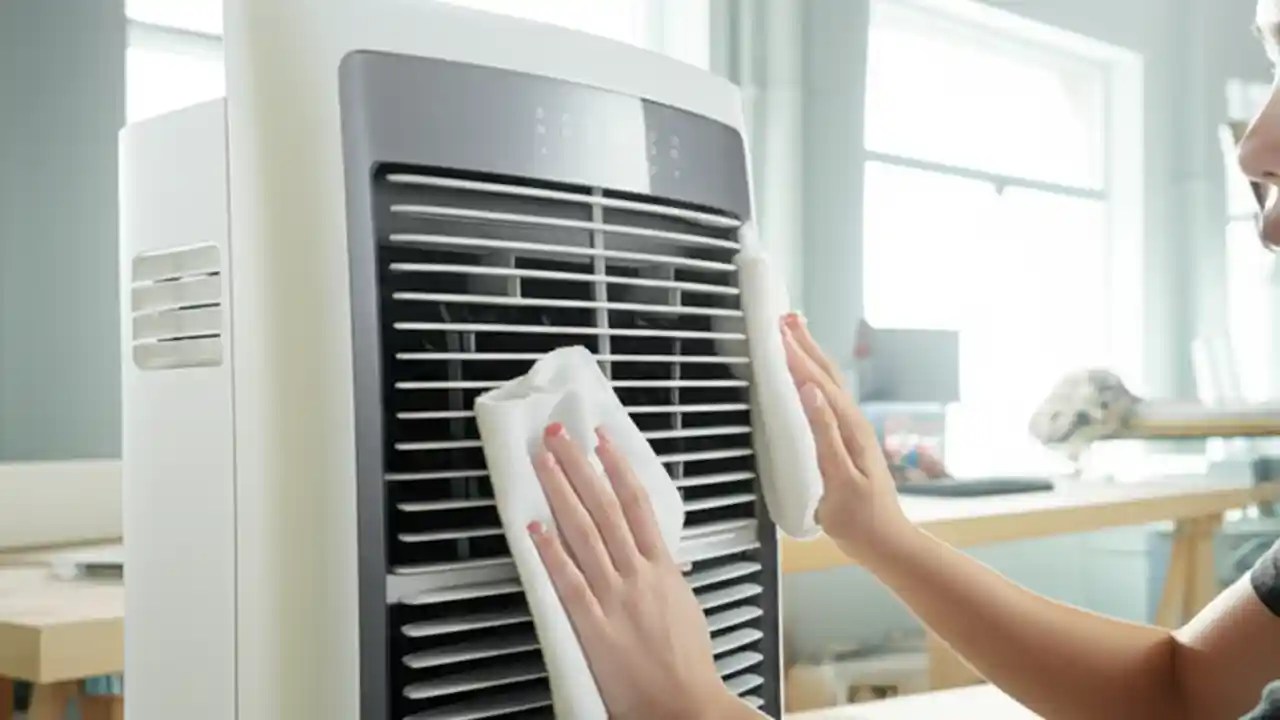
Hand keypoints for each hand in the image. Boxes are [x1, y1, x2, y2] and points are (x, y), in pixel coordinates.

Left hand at [529, 423, 742, 719]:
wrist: (682, 704)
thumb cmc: (686, 662)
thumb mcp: (684, 605)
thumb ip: (665, 574)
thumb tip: (654, 553)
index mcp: (662, 568)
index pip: (637, 503)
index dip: (616, 466)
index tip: (600, 439)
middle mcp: (637, 575)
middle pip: (604, 507)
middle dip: (580, 466)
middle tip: (560, 435)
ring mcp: (613, 597)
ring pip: (584, 532)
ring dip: (561, 493)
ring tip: (543, 463)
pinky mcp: (592, 624)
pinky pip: (568, 579)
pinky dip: (550, 550)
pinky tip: (534, 526)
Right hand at [780, 313, 914, 563]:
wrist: (887, 543)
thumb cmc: (859, 519)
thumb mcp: (839, 480)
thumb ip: (825, 434)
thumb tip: (810, 391)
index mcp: (849, 428)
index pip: (818, 382)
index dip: (797, 355)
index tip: (777, 330)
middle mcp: (853, 422)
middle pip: (827, 374)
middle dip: (806, 345)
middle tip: (785, 318)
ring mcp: (852, 430)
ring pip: (829, 383)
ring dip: (811, 356)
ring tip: (794, 334)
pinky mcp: (847, 440)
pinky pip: (828, 398)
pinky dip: (813, 378)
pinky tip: (807, 379)